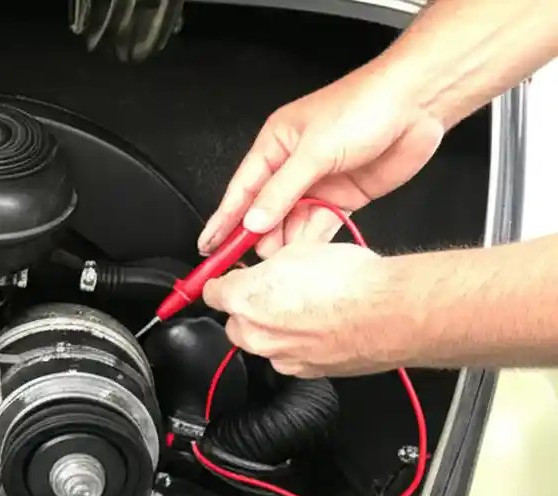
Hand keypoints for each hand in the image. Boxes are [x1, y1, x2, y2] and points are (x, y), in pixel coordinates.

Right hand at [198, 67, 444, 257]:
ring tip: (277, 263)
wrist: (418, 103)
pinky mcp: (345, 195)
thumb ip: (282, 190)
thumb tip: (253, 220)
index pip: (241, 190)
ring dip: (284, 241)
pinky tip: (303, 255)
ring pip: (292, 221)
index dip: (223, 219)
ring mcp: (320, 182)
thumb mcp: (314, 150)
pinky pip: (320, 224)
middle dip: (255, 236)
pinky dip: (311, 240)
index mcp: (276, 145)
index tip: (208, 245)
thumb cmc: (365, 106)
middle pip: (265, 210)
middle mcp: (294, 165)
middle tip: (245, 263)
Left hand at [202, 243, 398, 377]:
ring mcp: (280, 357)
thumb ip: (270, 266)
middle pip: (235, 323)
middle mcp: (255, 334)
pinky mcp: (304, 373)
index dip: (222, 283)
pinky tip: (323, 328)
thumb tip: (266, 269)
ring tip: (307, 309)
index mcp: (244, 299)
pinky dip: (299, 345)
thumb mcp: (299, 251)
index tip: (228, 280)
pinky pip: (291, 357)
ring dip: (275, 329)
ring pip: (263, 343)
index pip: (211, 292)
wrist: (390, 313)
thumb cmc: (349, 280)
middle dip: (249, 309)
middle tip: (275, 292)